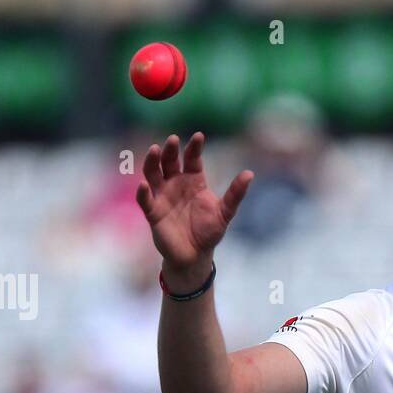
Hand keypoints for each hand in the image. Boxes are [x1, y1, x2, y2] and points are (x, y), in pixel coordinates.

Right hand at [135, 133, 252, 282]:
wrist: (195, 255)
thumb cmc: (209, 231)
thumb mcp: (225, 212)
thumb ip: (235, 194)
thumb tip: (250, 173)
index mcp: (193, 180)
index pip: (192, 159)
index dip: (194, 148)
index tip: (199, 136)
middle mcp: (176, 184)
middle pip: (170, 162)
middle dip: (170, 150)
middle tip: (172, 140)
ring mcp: (163, 196)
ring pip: (153, 174)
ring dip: (152, 162)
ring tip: (155, 150)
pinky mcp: (153, 212)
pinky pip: (145, 200)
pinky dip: (143, 192)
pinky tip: (143, 184)